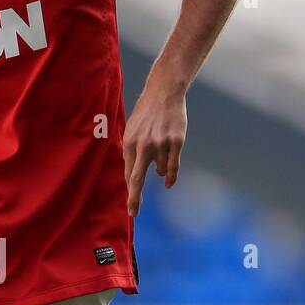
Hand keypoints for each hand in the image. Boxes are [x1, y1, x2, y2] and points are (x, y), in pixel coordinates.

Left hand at [123, 82, 187, 216]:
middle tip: (133, 212)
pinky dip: (170, 176)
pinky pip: (172, 166)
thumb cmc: (146, 114)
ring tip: (160, 147)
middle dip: (135, 198)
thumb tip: (133, 177)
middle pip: (137, 179)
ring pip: (160, 170)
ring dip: (160, 168)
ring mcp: (160, 143)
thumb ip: (132, 152)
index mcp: (129, 142)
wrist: (164, 92)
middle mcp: (143, 145)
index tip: (131, 208)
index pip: (128, 174)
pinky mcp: (176, 141)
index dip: (129, 192)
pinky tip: (168, 183)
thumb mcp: (132, 130)